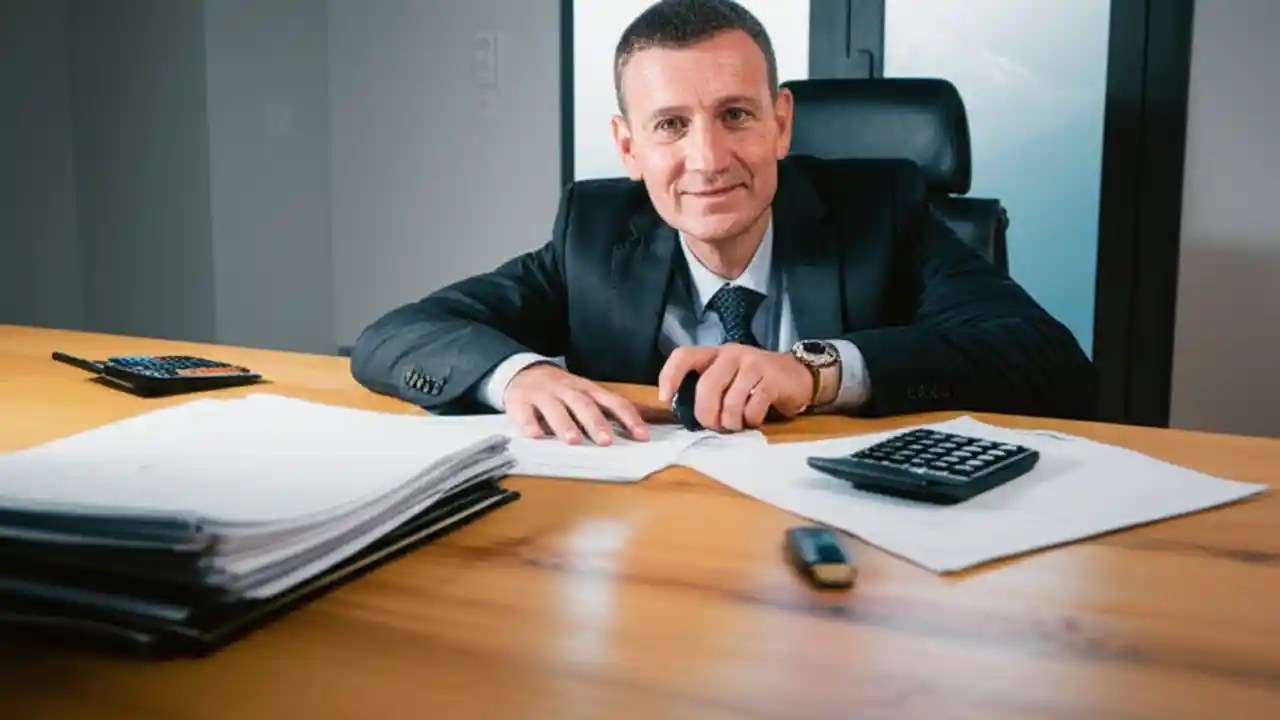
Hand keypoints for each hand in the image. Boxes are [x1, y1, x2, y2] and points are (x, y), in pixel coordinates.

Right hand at [503, 364, 649, 444]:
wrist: (521, 373)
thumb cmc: (560, 390)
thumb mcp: (583, 394)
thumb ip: (603, 409)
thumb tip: (634, 432)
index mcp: (587, 389)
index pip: (612, 402)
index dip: (628, 418)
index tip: (642, 437)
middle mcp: (566, 389)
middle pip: (583, 404)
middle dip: (596, 422)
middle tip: (606, 441)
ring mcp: (543, 395)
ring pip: (555, 408)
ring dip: (564, 424)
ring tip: (573, 441)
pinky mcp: (520, 402)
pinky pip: (525, 414)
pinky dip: (530, 425)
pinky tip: (535, 436)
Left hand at [657, 345, 813, 431]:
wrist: (798, 376)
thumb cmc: (755, 382)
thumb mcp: (728, 379)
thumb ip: (708, 389)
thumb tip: (684, 412)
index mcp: (715, 354)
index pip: (685, 356)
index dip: (670, 376)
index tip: (666, 398)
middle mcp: (732, 354)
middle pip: (707, 386)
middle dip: (706, 413)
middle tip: (712, 426)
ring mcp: (754, 364)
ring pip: (730, 401)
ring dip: (730, 422)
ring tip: (735, 425)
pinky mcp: (772, 379)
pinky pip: (752, 407)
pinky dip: (750, 421)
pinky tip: (753, 420)